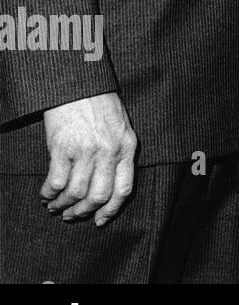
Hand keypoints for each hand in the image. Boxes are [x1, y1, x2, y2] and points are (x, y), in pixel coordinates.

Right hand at [41, 93, 136, 225]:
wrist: (79, 83)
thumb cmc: (100, 104)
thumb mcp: (121, 127)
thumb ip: (118, 153)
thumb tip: (108, 185)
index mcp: (127, 147)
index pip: (123, 189)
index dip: (111, 210)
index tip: (100, 220)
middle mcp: (109, 151)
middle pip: (98, 196)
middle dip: (82, 213)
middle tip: (71, 216)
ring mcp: (85, 150)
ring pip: (75, 193)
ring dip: (63, 206)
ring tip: (55, 207)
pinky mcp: (62, 147)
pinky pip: (56, 182)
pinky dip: (48, 194)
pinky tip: (45, 195)